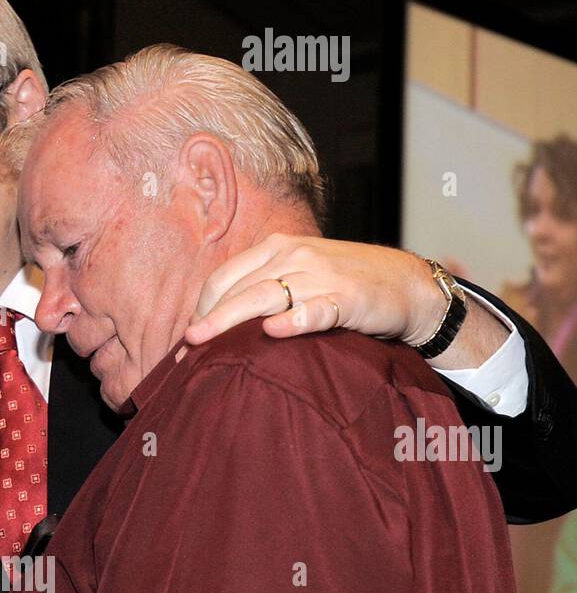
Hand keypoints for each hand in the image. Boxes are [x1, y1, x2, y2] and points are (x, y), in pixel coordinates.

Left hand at [185, 236, 450, 348]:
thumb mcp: (298, 277)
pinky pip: (316, 309)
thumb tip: (215, 326)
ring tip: (207, 339)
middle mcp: (294, 255)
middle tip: (186, 344)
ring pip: (266, 295)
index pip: (225, 277)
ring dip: (232, 319)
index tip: (187, 338)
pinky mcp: (348, 297)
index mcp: (277, 248)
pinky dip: (294, 320)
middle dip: (209, 318)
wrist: (407, 285)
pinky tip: (274, 331)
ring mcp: (321, 275)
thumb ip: (261, 291)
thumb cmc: (344, 285)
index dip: (201, 307)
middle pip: (239, 288)